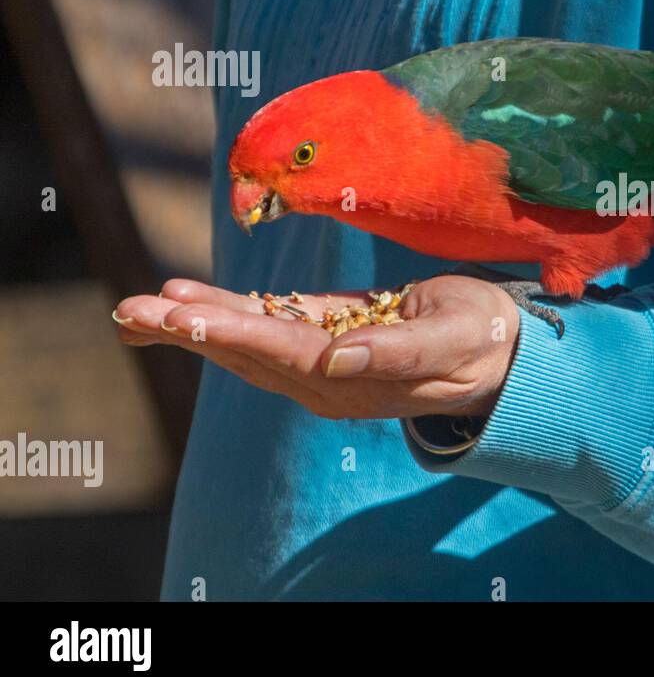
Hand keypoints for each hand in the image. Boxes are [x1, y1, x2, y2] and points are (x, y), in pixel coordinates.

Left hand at [112, 277, 520, 419]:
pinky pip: (270, 326)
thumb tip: (336, 360)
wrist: (503, 352)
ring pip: (247, 341)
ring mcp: (324, 361)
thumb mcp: (454, 340)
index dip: (227, 331)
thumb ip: (398, 352)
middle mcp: (327, 377)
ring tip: (137, 309)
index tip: (178, 315)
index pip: (278, 352)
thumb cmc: (484, 338)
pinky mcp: (329, 338)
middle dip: (186, 331)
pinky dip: (228, 312)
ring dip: (192, 324)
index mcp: (354, 378)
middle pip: (245, 351)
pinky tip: (191, 298)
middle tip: (127, 312)